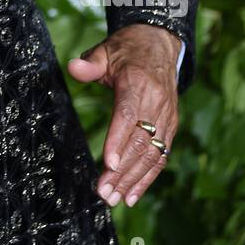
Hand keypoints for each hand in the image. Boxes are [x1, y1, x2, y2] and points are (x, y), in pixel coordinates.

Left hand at [67, 23, 180, 208]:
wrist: (160, 45)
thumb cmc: (127, 51)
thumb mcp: (106, 50)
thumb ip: (90, 64)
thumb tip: (73, 68)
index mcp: (137, 82)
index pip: (128, 114)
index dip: (118, 139)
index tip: (108, 162)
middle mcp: (156, 102)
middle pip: (139, 141)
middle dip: (121, 170)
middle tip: (103, 192)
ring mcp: (166, 117)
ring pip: (151, 153)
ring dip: (133, 180)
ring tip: (114, 199)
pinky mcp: (171, 126)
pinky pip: (161, 156)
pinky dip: (148, 178)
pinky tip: (132, 195)